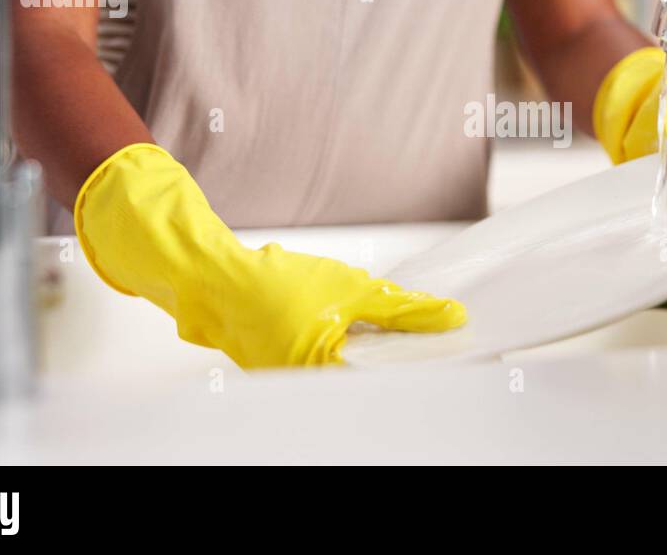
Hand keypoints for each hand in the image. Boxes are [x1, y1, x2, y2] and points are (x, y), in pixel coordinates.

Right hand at [74, 144, 466, 366]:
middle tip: (424, 325)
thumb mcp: (351, 289)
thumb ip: (403, 309)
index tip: (451, 339)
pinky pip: (337, 359)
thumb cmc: (273, 284)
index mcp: (326, 373)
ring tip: (374, 318)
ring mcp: (301, 383)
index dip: (422, 356)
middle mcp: (312, 387)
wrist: (215, 279)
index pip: (391, 375)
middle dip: (398, 348)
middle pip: (376, 373)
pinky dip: (350, 341)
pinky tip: (351, 323)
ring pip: (357, 364)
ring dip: (374, 343)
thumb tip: (449, 317)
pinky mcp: (294, 373)